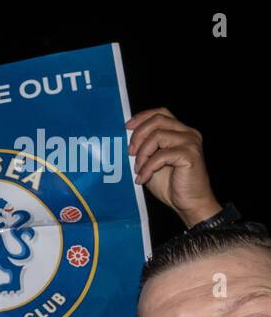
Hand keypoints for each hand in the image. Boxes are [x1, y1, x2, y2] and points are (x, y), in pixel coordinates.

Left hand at [126, 108, 221, 227]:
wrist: (189, 203)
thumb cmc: (170, 184)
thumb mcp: (151, 162)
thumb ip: (144, 148)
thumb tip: (125, 138)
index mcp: (180, 132)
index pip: (161, 113)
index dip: (142, 117)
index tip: (126, 127)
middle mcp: (188, 133)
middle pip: (158, 120)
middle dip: (138, 134)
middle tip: (130, 152)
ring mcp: (191, 142)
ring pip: (158, 135)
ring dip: (142, 153)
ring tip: (138, 169)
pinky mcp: (190, 154)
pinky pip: (161, 155)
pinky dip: (148, 167)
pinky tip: (143, 178)